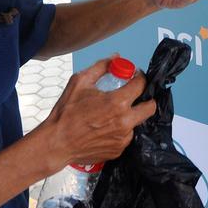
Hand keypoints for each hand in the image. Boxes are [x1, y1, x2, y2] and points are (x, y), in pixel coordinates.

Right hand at [33, 57, 155, 172]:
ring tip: (111, 115)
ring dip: (129, 116)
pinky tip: (105, 128)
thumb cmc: (66, 113)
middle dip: (145, 99)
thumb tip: (115, 58)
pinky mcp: (118, 150)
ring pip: (136, 123)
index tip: (134, 77)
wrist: (57, 143)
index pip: (141, 85)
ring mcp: (122, 138)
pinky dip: (120, 131)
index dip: (139, 77)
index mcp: (117, 102)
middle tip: (135, 96)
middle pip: (150, 107)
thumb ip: (101, 67)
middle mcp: (124, 121)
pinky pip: (126, 137)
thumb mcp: (80, 82)